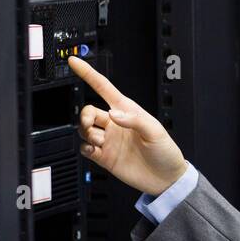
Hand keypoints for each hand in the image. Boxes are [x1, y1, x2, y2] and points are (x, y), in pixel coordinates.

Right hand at [66, 56, 187, 196]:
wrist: (166, 179)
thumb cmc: (165, 152)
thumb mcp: (155, 131)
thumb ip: (135, 120)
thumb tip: (113, 114)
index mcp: (127, 111)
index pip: (103, 88)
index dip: (88, 74)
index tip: (74, 62)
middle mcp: (115, 124)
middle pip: (88, 111)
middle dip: (84, 115)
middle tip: (90, 123)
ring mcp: (109, 140)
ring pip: (85, 130)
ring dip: (87, 133)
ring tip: (100, 141)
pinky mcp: (105, 157)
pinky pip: (86, 148)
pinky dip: (85, 148)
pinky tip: (94, 150)